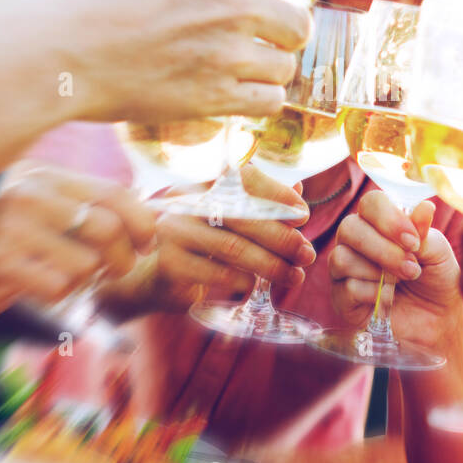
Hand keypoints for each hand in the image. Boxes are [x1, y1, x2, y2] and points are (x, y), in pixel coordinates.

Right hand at [0, 164, 156, 317]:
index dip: (142, 221)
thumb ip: (92, 208)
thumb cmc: (10, 244)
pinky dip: (60, 295)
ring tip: (66, 277)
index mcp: (45, 175)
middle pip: (106, 228)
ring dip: (86, 280)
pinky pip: (58, 287)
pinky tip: (41, 288)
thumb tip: (156, 219)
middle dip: (122, 257)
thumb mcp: (49, 211)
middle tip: (117, 270)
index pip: (113, 192)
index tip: (147, 243)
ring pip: (86, 263)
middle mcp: (26, 193)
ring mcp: (9, 226)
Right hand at [43, 0, 349, 122]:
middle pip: (302, 24)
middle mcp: (240, 5)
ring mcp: (232, 54)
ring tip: (239, 68)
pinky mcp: (219, 97)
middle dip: (285, 32)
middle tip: (261, 34)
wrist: (63, 56)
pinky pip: (269, 103)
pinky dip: (258, 100)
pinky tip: (236, 94)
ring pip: (286, 68)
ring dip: (268, 69)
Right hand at [142, 165, 314, 309]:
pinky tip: (254, 285)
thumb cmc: (200, 246)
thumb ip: (260, 204)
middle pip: (243, 215)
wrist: (154, 278)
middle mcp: (185, 200)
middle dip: (282, 237)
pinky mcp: (169, 262)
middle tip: (307, 254)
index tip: (303, 215)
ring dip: (270, 264)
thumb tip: (299, 188)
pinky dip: (242, 280)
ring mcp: (173, 230)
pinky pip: (216, 273)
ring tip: (294, 276)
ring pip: (233, 247)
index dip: (277, 193)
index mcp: (202, 183)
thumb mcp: (229, 222)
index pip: (243, 177)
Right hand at [328, 192, 462, 357]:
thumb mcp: (439, 255)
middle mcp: (357, 242)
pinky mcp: (341, 299)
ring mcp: (344, 270)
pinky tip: (389, 300)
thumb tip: (424, 207)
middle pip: (349, 228)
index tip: (413, 241)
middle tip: (411, 268)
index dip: (389, 219)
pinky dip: (373, 293)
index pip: (371, 203)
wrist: (437, 324)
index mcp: (380, 224)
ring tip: (401, 283)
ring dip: (378, 272)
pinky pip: (346, 288)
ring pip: (341, 258)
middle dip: (383, 249)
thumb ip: (425, 233)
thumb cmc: (437, 283)